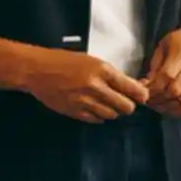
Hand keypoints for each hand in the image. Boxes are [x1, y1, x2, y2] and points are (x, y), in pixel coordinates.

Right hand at [23, 48, 149, 123]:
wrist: (38, 71)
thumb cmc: (64, 61)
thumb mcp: (90, 60)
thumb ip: (109, 74)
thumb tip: (128, 86)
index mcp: (102, 70)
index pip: (131, 88)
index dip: (140, 94)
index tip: (142, 96)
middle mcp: (96, 87)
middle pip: (125, 106)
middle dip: (128, 105)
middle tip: (125, 102)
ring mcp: (86, 102)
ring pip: (112, 115)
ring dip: (113, 111)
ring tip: (107, 103)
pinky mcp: (75, 112)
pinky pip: (96, 120)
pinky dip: (99, 116)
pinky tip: (95, 108)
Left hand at [142, 24, 180, 116]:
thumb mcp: (164, 45)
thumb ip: (155, 66)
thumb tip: (145, 86)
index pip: (166, 76)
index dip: (152, 88)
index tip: (142, 91)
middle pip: (175, 90)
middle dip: (158, 98)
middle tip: (148, 99)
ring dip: (167, 107)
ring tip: (156, 104)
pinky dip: (178, 110)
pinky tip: (168, 106)